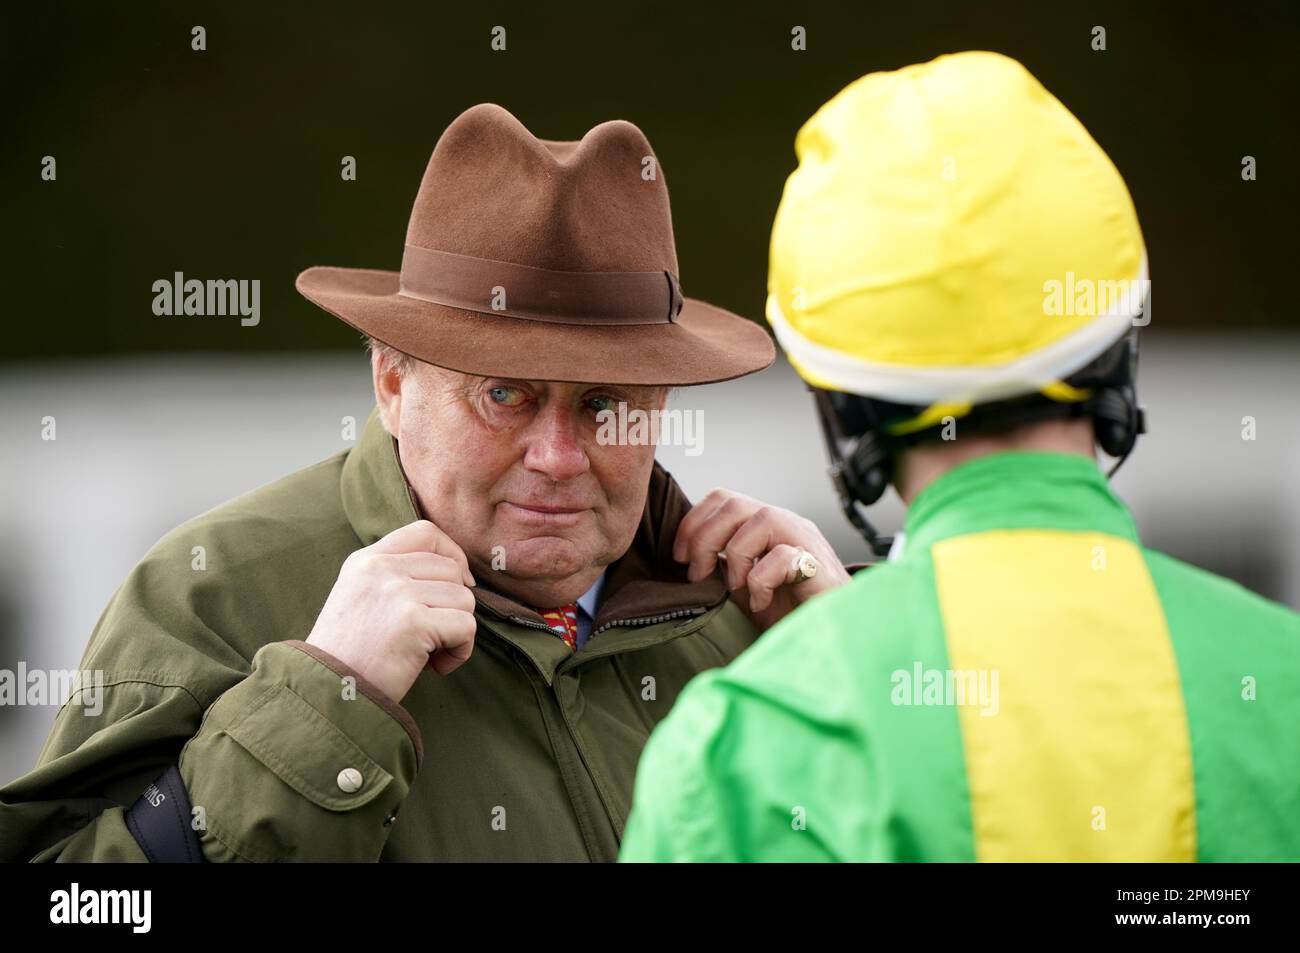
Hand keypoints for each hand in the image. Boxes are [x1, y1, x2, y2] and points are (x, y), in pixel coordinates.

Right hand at [306, 519, 477, 703]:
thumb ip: (396, 577)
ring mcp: (397, 592)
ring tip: (428, 654)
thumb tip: (459, 574)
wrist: (325, 693)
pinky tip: (434, 666)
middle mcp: (381, 568)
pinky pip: (466, 627)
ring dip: (456, 632)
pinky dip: (459, 652)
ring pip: (464, 599)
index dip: (452, 555)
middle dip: (453, 606)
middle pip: (452, 570)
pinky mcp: (413, 622)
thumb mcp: (361, 597)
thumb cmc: (350, 655)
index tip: (457, 584)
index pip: (426, 532)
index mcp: (366, 559)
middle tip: (429, 638)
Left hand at [673, 489, 850, 630]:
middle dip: (705, 538)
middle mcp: (786, 525)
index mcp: (766, 526)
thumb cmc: (791, 612)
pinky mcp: (818, 565)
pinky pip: (782, 556)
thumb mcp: (745, 586)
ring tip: (736, 587)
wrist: (832, 636)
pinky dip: (762, 582)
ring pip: (761, 518)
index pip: (724, 499)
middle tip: (697, 573)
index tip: (678, 556)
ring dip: (736, 556)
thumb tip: (688, 559)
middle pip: (735, 504)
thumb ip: (723, 567)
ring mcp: (804, 541)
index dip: (693, 522)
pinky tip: (762, 602)